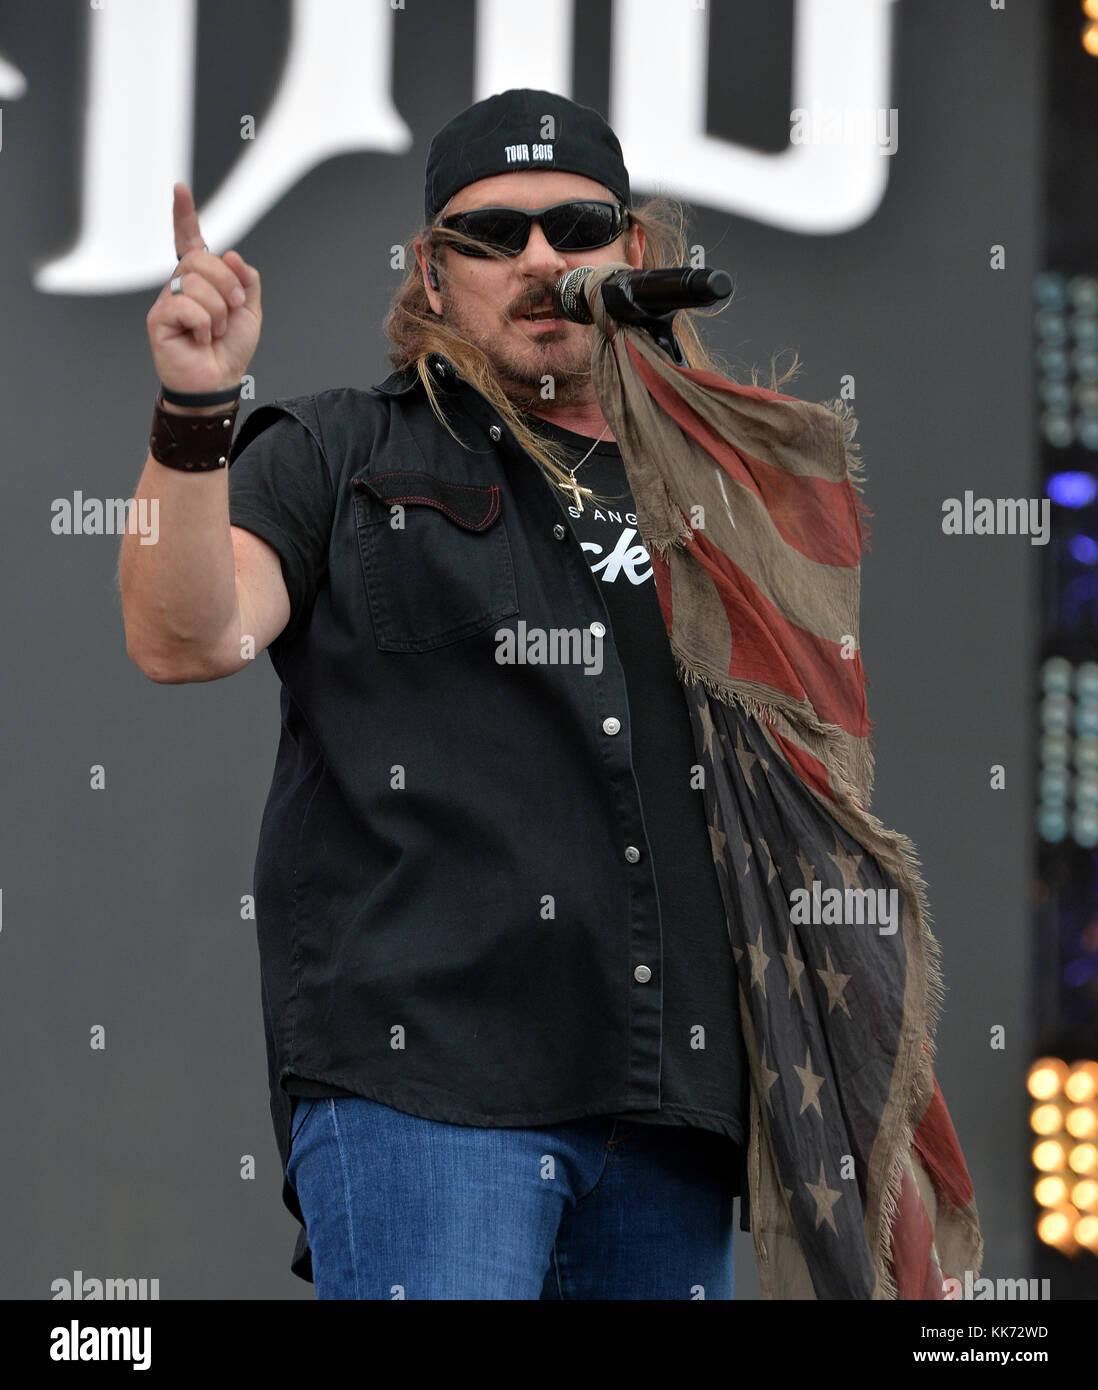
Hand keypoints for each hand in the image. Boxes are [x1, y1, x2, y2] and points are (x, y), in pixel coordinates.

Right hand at [146, 182, 261, 399]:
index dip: (185, 216)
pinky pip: (186, 305)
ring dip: (218, 311)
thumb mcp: (249, 310)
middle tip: (232, 310)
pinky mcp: (158, 319)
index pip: (189, 242)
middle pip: (200, 260)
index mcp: (201, 281)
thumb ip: (245, 280)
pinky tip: (200, 339)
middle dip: (226, 284)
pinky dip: (203, 324)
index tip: (180, 189)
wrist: (220, 382)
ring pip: (195, 282)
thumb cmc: (230, 349)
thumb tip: (230, 254)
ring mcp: (167, 301)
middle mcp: (180, 286)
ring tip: (214, 331)